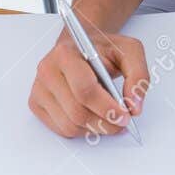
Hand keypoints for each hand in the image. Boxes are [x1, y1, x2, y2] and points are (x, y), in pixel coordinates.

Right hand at [29, 22, 150, 139]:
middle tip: (122, 122)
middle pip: (77, 112)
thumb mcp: (128, 51)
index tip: (124, 116)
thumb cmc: (102, 49)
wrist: (81, 45)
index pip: (84, 90)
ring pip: (69, 125)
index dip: (106, 107)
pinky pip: (61, 129)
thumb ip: (138, 75)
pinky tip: (93, 118)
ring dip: (94, 129)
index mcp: (66, 54)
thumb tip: (134, 106)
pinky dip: (81, 130)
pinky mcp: (37, 103)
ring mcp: (39, 89)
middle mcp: (47, 71)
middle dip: (104, 123)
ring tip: (110, 120)